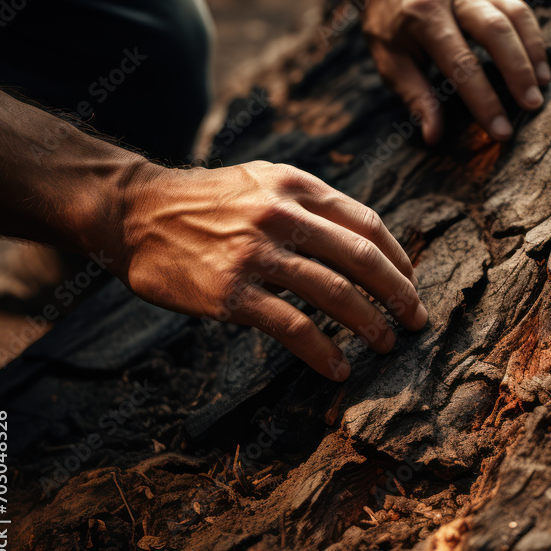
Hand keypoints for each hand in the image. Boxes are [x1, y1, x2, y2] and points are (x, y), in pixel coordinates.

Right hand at [113, 160, 426, 380]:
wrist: (133, 213)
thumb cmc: (207, 202)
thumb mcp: (264, 181)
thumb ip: (311, 205)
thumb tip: (364, 242)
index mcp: (296, 187)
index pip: (367, 225)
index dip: (398, 259)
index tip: (411, 284)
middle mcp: (282, 215)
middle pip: (362, 260)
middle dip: (399, 295)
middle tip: (417, 321)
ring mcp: (256, 254)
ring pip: (335, 294)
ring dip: (371, 325)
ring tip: (387, 344)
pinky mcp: (231, 293)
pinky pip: (293, 327)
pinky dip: (324, 352)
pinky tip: (339, 368)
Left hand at [358, 0, 550, 143]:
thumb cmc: (387, 21)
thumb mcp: (389, 58)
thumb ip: (414, 95)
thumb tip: (434, 135)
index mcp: (423, 14)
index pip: (461, 64)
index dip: (484, 100)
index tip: (501, 131)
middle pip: (496, 32)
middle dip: (517, 72)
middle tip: (532, 106)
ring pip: (513, 16)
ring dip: (532, 52)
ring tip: (542, 85)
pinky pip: (517, 8)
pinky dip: (532, 36)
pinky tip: (539, 63)